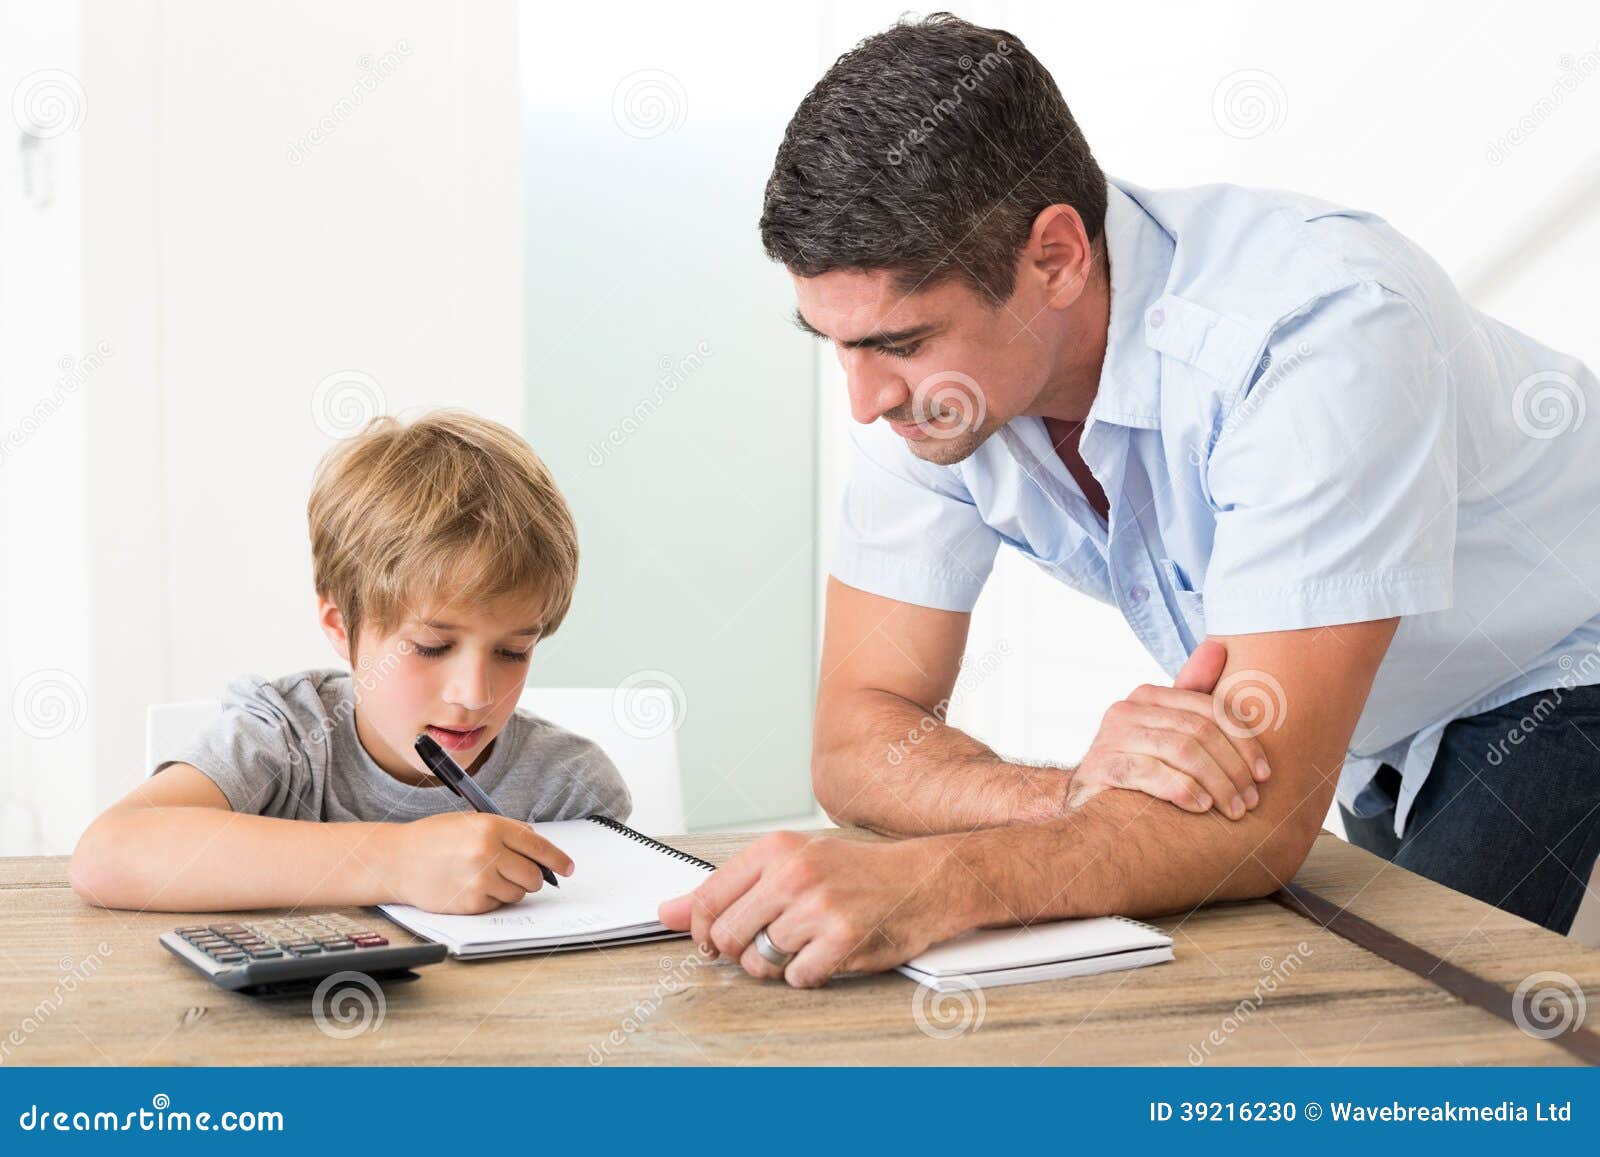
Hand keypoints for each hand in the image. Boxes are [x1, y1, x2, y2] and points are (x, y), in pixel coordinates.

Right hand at [389, 813, 572, 913]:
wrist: (397, 860)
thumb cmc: (433, 839)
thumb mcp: (470, 821)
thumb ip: (505, 831)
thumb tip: (537, 848)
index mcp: (491, 826)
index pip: (538, 845)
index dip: (558, 859)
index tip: (568, 868)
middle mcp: (488, 852)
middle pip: (534, 874)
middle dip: (533, 876)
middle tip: (521, 874)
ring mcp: (480, 880)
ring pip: (519, 892)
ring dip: (511, 888)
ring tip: (486, 877)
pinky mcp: (471, 903)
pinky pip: (498, 904)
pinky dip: (492, 899)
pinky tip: (472, 886)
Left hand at [658, 831, 959, 987]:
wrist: (922, 879)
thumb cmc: (855, 873)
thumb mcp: (790, 865)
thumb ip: (727, 890)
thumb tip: (665, 912)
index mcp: (775, 850)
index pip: (709, 899)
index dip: (704, 931)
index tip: (712, 942)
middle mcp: (793, 875)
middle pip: (730, 936)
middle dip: (741, 952)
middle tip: (767, 943)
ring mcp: (818, 907)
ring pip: (761, 961)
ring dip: (777, 965)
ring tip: (803, 944)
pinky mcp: (842, 939)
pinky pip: (797, 977)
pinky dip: (807, 974)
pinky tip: (825, 953)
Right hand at [1067, 640, 1271, 819]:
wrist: (1086, 801)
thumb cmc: (1136, 766)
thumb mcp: (1165, 730)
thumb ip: (1192, 694)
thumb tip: (1218, 647)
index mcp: (1149, 696)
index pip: (1210, 709)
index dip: (1245, 741)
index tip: (1264, 774)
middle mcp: (1127, 709)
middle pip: (1200, 731)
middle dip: (1234, 769)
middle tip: (1251, 801)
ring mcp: (1111, 736)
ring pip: (1183, 751)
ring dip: (1217, 784)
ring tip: (1233, 810)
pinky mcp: (1101, 766)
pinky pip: (1153, 773)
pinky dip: (1184, 790)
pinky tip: (1202, 808)